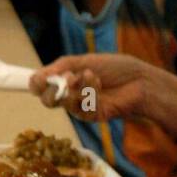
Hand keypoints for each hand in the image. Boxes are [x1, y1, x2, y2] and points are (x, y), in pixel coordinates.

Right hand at [29, 53, 152, 120]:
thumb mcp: (84, 61)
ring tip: (90, 75)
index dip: (36, 84)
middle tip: (68, 78)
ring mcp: (82, 107)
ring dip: (76, 86)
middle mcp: (71, 95)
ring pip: (64, 104)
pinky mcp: (93, 115)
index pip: (40, 86)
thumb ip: (60, 67)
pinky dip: (89, 91)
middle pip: (47, 100)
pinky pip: (81, 107)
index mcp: (65, 80)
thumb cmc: (116, 68)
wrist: (140, 80)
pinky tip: (99, 83)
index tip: (40, 78)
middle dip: (54, 88)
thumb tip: (37, 75)